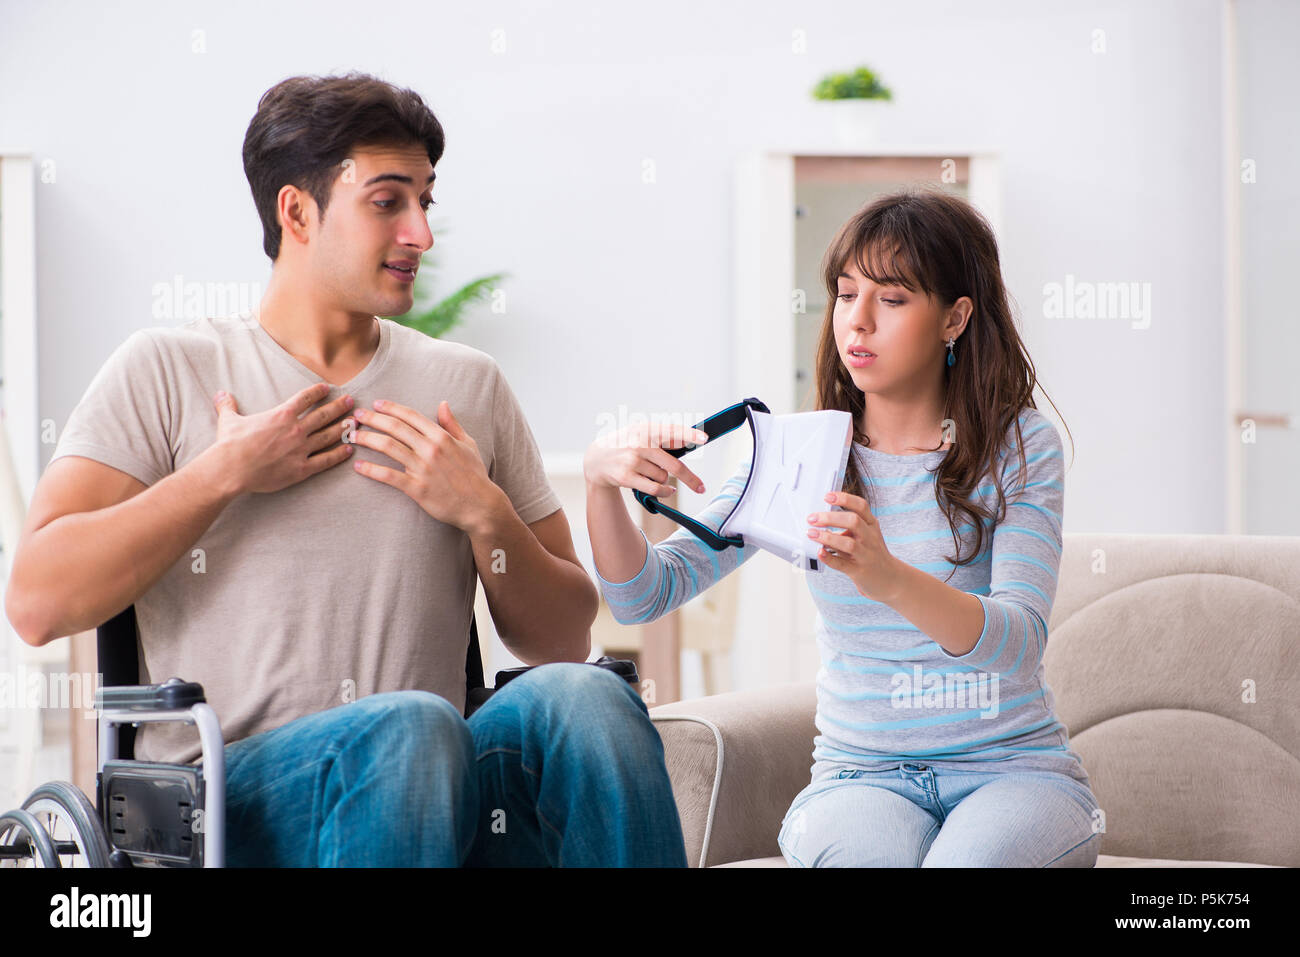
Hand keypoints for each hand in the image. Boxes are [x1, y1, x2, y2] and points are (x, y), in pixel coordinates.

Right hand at [212, 383, 355, 495]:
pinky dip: (338, 455)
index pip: (305, 398)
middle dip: (339, 407)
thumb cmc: (229, 444)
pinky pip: (325, 461)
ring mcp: (301, 449)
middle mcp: (296, 429)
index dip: (317, 391)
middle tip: (352, 401)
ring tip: (355, 422)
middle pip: (323, 415)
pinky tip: (348, 450)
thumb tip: (220, 394)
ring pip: (328, 436)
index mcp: (281, 415)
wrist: (230, 469)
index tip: (327, 388)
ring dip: (343, 428)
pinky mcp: (302, 469)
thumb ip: (228, 406)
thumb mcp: (228, 421)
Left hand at [348, 398, 500, 532]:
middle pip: (395, 428)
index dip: (391, 408)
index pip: (411, 416)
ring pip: (389, 447)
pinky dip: (372, 470)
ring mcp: (423, 469)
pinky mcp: (417, 489)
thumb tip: (443, 404)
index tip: (376, 404)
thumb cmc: (474, 475)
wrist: (480, 505)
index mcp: (442, 437)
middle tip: (357, 416)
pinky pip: (389, 476)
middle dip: (373, 419)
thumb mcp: (468, 444)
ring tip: (353, 436)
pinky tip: (359, 466)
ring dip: (367, 439)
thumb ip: (452, 424)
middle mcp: (431, 449)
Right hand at [583, 420, 709, 496]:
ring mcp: (632, 461)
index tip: (704, 439)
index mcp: (646, 429)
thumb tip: (688, 444)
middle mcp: (640, 443)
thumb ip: (663, 437)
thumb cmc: (626, 445)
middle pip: (674, 465)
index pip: (672, 431)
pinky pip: (655, 488)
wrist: (596, 460)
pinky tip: (667, 490)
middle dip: (690, 479)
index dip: (689, 435)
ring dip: (665, 479)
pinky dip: (664, 491)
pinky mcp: (627, 477)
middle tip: (702, 488)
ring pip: (664, 477)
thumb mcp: (641, 433)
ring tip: (651, 473)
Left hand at [806, 491, 903, 602]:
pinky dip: (829, 558)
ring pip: (849, 543)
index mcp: (871, 525)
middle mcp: (870, 538)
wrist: (890, 578)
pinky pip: (842, 564)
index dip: (844, 499)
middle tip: (812, 518)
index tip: (827, 496)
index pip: (861, 506)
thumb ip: (846, 527)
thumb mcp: (865, 535)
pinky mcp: (859, 571)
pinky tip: (819, 552)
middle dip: (830, 518)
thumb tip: (819, 520)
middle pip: (853, 521)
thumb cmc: (871, 553)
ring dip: (828, 537)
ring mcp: (866, 555)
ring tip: (812, 533)